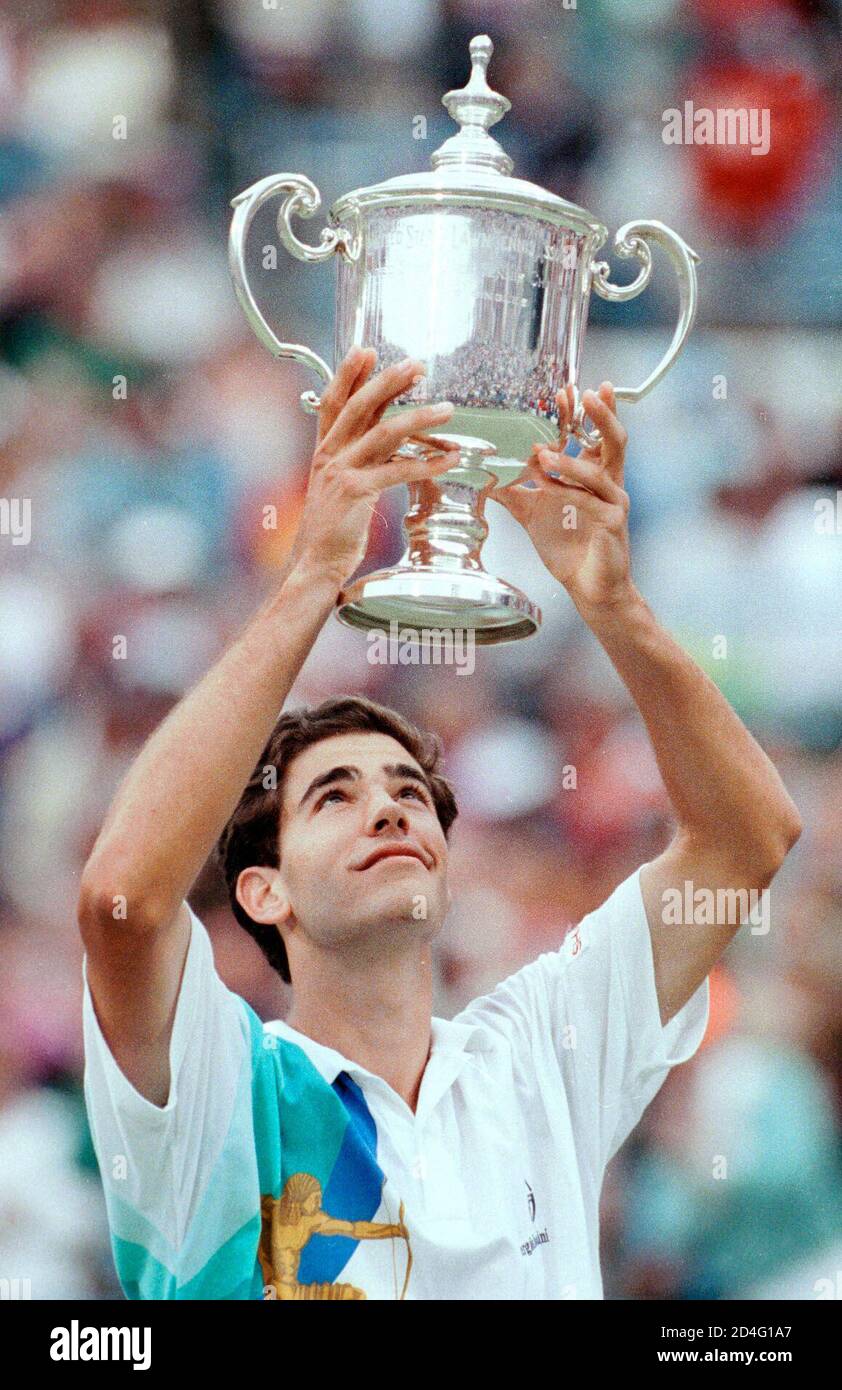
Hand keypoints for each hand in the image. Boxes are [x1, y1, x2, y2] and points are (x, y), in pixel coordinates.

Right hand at [289, 347, 458, 585]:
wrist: (314, 564)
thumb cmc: (333, 530)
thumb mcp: (344, 485)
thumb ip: (363, 458)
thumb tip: (389, 436)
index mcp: (324, 451)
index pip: (332, 402)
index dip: (347, 374)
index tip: (366, 350)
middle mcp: (329, 456)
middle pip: (359, 406)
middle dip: (388, 381)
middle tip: (416, 365)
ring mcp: (340, 472)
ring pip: (383, 433)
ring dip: (419, 417)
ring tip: (448, 409)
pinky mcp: (355, 492)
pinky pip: (397, 470)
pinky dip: (427, 463)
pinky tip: (450, 460)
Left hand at [490, 382, 633, 613]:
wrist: (590, 588)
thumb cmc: (569, 548)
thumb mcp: (534, 512)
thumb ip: (514, 489)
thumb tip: (482, 472)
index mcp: (595, 476)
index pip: (598, 434)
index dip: (593, 410)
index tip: (578, 387)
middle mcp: (610, 484)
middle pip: (616, 440)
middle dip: (604, 415)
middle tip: (586, 394)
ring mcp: (614, 503)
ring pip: (600, 472)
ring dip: (571, 461)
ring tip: (543, 453)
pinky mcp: (613, 525)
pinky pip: (591, 503)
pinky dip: (568, 493)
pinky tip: (547, 487)